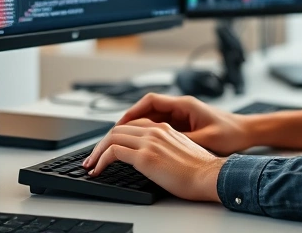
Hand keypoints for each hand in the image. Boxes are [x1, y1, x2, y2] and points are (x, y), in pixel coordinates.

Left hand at [82, 118, 225, 201]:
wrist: (210, 175)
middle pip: (118, 129)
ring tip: (91, 164)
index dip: (116, 135)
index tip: (108, 147)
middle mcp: (155, 131)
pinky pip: (113, 152)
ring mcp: (149, 142)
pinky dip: (101, 160)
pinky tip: (98, 170)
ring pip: (111, 137)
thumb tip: (156, 158)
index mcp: (165, 128)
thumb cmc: (201, 170)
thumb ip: (167, 148)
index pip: (132, 125)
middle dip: (101, 143)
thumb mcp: (182, 151)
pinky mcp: (144, 157)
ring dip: (97, 151)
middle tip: (93, 157)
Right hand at [115, 93, 253, 155]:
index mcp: (185, 105)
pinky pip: (162, 127)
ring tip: (123, 143)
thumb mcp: (206, 139)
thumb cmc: (231, 133)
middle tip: (114, 136)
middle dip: (130, 121)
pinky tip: (142, 147)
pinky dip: (150, 135)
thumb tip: (162, 147)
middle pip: (148, 110)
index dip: (132, 111)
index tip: (119, 123)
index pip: (151, 101)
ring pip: (153, 119)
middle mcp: (182, 108)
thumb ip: (184, 140)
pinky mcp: (185, 125)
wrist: (247, 132)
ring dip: (139, 129)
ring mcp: (183, 116)